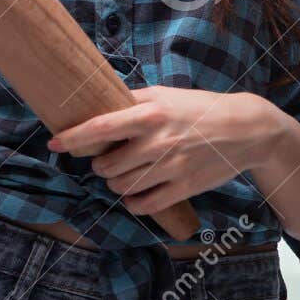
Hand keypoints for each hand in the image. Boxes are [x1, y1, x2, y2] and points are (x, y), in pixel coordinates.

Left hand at [46, 87, 274, 214]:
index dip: (72, 139)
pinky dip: (133, 203)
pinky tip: (135, 194)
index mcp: (150, 114)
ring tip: (122, 175)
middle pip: (107, 165)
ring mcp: (172, 167)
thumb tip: (96, 99)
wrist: (246, 130)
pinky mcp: (185, 187)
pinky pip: (144, 204)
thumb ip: (131, 100)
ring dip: (115, 184)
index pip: (100, 127)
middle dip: (100, 166)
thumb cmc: (199, 108)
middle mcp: (158, 142)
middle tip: (107, 160)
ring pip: (122, 187)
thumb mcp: (164, 95)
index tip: (53, 144)